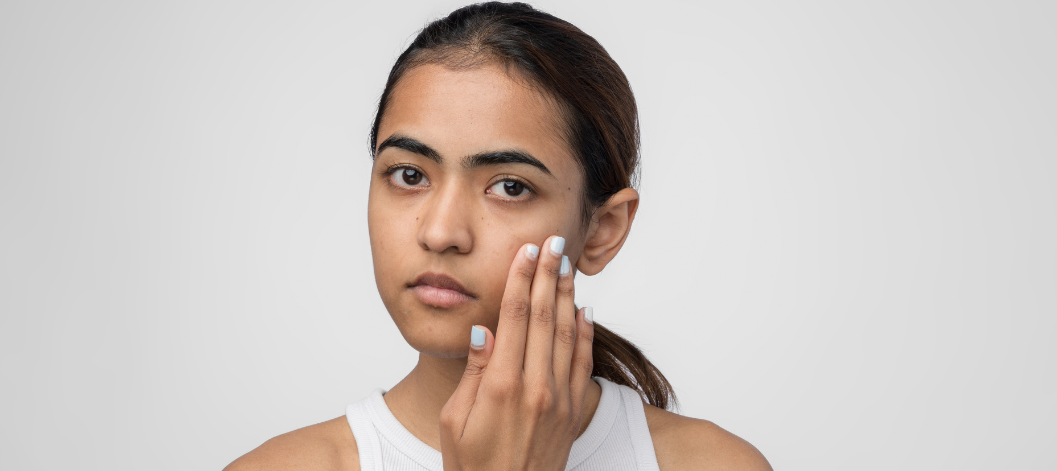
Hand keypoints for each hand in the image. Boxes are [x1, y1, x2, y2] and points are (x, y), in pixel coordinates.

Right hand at [439, 236, 594, 470]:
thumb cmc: (472, 466)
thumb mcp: (454, 420)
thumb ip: (473, 372)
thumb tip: (484, 330)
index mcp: (500, 386)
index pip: (514, 317)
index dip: (521, 280)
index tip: (527, 252)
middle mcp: (535, 388)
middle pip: (543, 317)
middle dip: (548, 275)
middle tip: (552, 242)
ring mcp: (558, 399)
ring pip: (567, 333)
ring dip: (567, 296)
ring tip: (567, 265)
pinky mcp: (573, 411)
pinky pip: (582, 362)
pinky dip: (584, 332)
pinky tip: (584, 310)